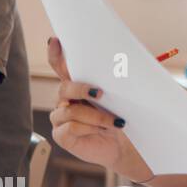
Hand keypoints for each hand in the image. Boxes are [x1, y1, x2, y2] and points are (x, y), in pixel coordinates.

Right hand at [46, 36, 152, 180]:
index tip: (55, 41)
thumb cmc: (123, 117)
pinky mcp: (61, 135)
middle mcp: (65, 99)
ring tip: (116, 122)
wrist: (126, 146)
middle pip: (64, 87)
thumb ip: (119, 79)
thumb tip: (132, 59)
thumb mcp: (123, 96)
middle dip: (82, 89)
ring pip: (70, 109)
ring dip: (96, 115)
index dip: (56, 54)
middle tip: (100, 94)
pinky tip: (101, 131)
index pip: (62, 67)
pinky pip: (70, 127)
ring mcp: (61, 117)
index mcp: (78, 85)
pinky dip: (89, 128)